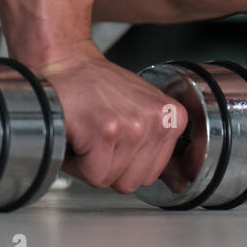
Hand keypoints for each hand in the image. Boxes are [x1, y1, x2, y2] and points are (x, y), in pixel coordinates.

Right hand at [32, 40, 189, 193]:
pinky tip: (79, 136)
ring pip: (109, 179)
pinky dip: (76, 163)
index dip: (126, 165)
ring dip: (90, 163)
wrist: (68, 65)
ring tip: (89, 134)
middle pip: (132, 182)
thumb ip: (157, 141)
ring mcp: (134, 127)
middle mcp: (158, 122)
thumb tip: (177, 180)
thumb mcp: (142, 109)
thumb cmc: (99, 89)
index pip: (152, 174)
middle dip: (108, 167)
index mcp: (173, 118)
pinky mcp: (107, 131)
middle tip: (99, 138)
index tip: (116, 145)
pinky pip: (92, 174)